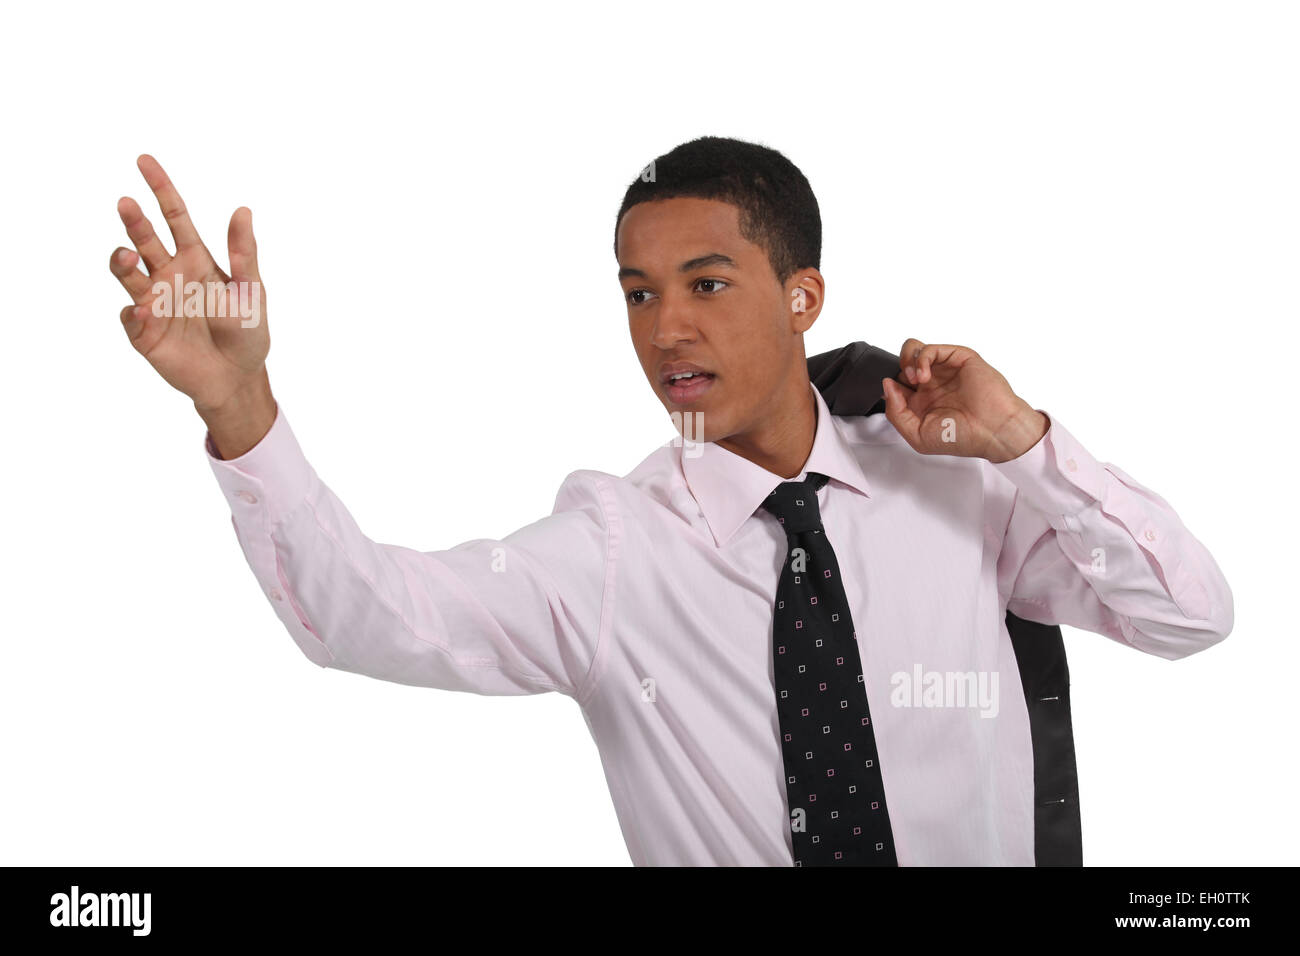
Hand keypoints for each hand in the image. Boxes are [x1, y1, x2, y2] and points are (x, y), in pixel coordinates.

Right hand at [109, 154, 268, 412]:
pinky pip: (129, 316)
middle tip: (127, 203)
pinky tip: (143, 311)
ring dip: (122, 261)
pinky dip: (132, 312)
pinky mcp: (144, 331)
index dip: (160, 188)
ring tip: (127, 256)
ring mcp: (154, 301)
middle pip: (145, 239)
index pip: (174, 216)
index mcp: (195, 258)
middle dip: (135, 222)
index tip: (144, 160)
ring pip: (127, 272)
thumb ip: (244, 253)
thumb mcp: (251, 290)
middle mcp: (169, 274)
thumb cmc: (248, 331)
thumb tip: (243, 209)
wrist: (237, 377)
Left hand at [880, 338, 1047, 462]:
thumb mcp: (917, 435)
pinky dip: (921, 358)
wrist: (993, 431)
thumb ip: (895, 413)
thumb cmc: (963, 437)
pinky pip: (931, 348)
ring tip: (915, 379)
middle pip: (903, 362)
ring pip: (915, 350)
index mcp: (922, 401)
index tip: (894, 395)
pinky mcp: (958, 358)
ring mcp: (945, 370)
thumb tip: (887, 386)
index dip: (889, 386)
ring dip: (907, 361)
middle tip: (906, 385)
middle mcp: (933, 383)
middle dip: (897, 370)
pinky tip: (923, 376)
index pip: (895, 383)